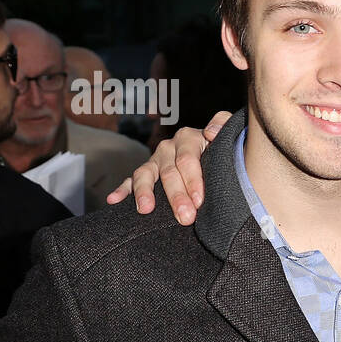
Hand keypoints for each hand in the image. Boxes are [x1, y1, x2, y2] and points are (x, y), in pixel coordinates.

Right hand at [105, 110, 231, 223]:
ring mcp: (155, 160)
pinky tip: (114, 200)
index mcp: (188, 138)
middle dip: (176, 196)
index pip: (188, 160)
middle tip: (185, 217)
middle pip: (169, 172)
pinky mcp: (146, 172)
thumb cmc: (222, 147)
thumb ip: (223, 124)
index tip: (199, 201)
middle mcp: (169, 147)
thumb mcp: (227, 132)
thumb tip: (211, 132)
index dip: (193, 180)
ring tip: (146, 210)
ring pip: (145, 175)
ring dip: (144, 193)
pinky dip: (122, 190)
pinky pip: (130, 181)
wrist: (213, 152)